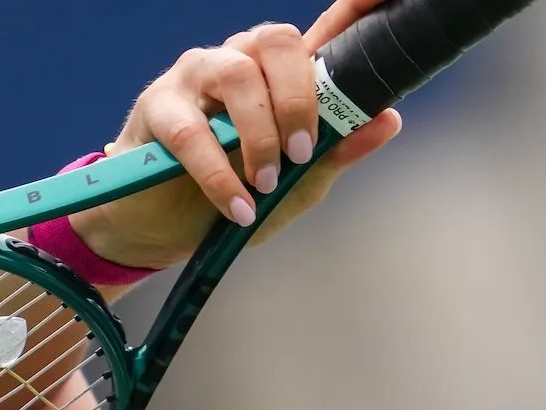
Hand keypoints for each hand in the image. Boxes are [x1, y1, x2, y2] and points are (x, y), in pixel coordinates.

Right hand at [66, 2, 405, 271]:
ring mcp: (193, 78)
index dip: (338, 42)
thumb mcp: (295, 183)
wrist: (162, 232)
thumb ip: (336, 150)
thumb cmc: (231, 196)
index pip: (306, 42)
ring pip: (235, 73)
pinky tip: (236, 206)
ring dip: (259, 133)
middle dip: (298, 99)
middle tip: (300, 154)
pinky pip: (192, 131)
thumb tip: (389, 119)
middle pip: (275, 41)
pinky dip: (219, 175)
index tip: (361, 84)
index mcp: (272, 73)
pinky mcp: (155, 109)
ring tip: (264, 183)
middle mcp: (234, 61)